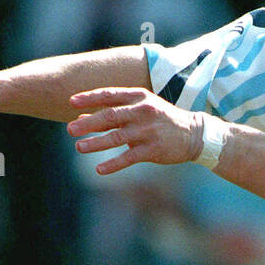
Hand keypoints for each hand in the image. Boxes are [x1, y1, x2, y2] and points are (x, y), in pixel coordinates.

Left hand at [67, 87, 204, 172]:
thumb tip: (83, 115)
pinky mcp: (153, 150)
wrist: (194, 134)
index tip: (71, 102)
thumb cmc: (162, 120)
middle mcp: (142, 112)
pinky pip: (129, 158)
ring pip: (116, 137)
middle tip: (70, 129)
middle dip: (88, 123)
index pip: (109, 95)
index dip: (89, 98)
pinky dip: (113, 164)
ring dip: (96, 143)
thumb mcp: (142, 109)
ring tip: (79, 147)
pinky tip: (100, 169)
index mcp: (139, 97)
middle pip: (110, 116)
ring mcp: (148, 131)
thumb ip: (115, 111)